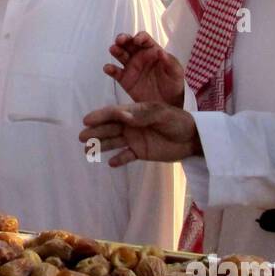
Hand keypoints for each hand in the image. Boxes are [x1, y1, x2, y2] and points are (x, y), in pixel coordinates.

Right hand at [80, 102, 202, 165]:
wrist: (193, 139)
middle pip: (109, 128)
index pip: (114, 113)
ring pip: (113, 142)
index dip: (100, 115)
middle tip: (81, 136)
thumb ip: (143, 115)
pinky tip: (110, 163)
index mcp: (135, 112)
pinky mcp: (140, 152)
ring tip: (87, 150)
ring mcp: (134, 139)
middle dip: (95, 131)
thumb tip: (123, 115)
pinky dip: (118, 159)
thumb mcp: (163, 114)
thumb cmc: (179, 121)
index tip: (87, 120)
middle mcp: (131, 125)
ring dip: (101, 145)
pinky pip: (126, 156)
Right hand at [104, 32, 185, 106]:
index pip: (144, 39)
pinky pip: (115, 72)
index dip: (140, 37)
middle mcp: (139, 56)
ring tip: (113, 49)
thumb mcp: (176, 72)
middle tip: (120, 40)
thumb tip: (160, 51)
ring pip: (120, 54)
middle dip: (123, 39)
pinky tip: (108, 68)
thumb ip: (169, 62)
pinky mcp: (125, 79)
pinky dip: (110, 69)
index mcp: (152, 51)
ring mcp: (131, 67)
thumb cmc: (174, 84)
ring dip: (116, 50)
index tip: (137, 40)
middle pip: (128, 43)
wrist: (167, 104)